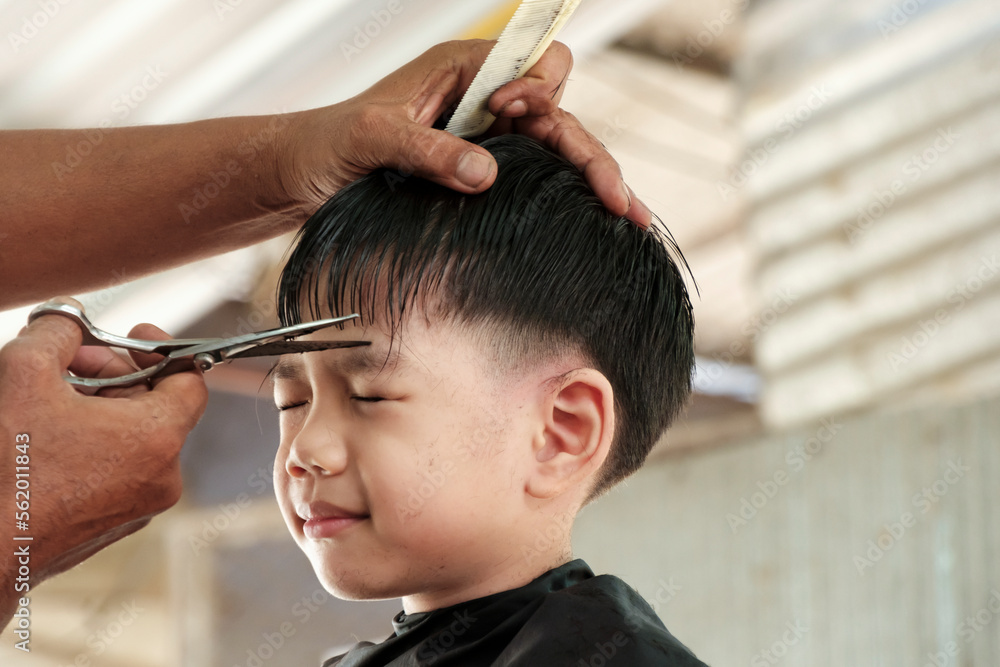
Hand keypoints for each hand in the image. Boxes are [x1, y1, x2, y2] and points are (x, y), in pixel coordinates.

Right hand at [0, 299, 206, 622]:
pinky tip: (51, 438)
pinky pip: (119, 470)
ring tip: (52, 400)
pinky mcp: (114, 525)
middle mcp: (161, 476)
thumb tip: (69, 320)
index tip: (135, 335)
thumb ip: (58, 332)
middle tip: (72, 361)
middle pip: (157, 405)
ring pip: (135, 438)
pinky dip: (95, 446)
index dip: (163, 349)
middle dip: (114, 374)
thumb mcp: (25, 374)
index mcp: (157, 437)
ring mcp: (140, 506)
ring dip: (100, 409)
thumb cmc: (4, 470)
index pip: (190, 379)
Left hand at [276, 39, 650, 226]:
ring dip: (591, 180)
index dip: (538, 88)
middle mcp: (485, 101)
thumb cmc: (328, 143)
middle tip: (618, 201)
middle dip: (592, 155)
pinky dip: (567, 200)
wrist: (302, 177)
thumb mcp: (371, 138)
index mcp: (464, 70)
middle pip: (561, 116)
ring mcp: (487, 141)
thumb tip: (485, 175)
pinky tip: (592, 226)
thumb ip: (426, 149)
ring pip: (558, 151)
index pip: (536, 63)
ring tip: (625, 218)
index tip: (509, 112)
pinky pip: (536, 181)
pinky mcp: (481, 176)